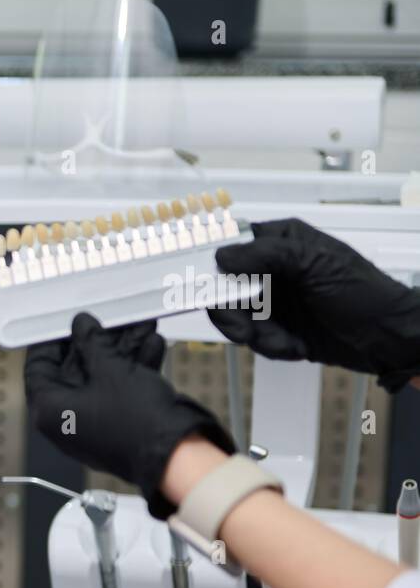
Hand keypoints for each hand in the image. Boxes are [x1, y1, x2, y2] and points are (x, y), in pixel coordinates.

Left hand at [24, 313, 234, 518]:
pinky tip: (152, 343)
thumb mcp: (110, 369)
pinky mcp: (117, 424)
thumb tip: (82, 326)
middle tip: (109, 317)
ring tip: (139, 324)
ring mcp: (92, 424)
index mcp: (50, 410)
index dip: (50, 340)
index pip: (38, 367)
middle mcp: (66, 420)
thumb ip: (93, 342)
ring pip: (101, 376)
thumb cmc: (136, 422)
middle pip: (74, 369)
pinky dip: (133, 367)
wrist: (177, 456)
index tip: (63, 321)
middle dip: (97, 340)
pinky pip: (118, 389)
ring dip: (121, 349)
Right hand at [211, 218, 419, 390]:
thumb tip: (222, 255)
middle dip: (235, 315)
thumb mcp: (314, 264)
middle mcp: (272, 267)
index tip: (203, 287)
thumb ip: (266, 254)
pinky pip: (253, 337)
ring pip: (236, 317)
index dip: (214, 265)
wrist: (384, 338)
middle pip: (224, 287)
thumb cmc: (362, 294)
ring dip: (258, 336)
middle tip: (245, 331)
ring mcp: (273, 298)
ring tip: (286, 342)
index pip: (231, 244)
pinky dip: (272, 346)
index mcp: (282, 241)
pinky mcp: (276, 325)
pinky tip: (295, 346)